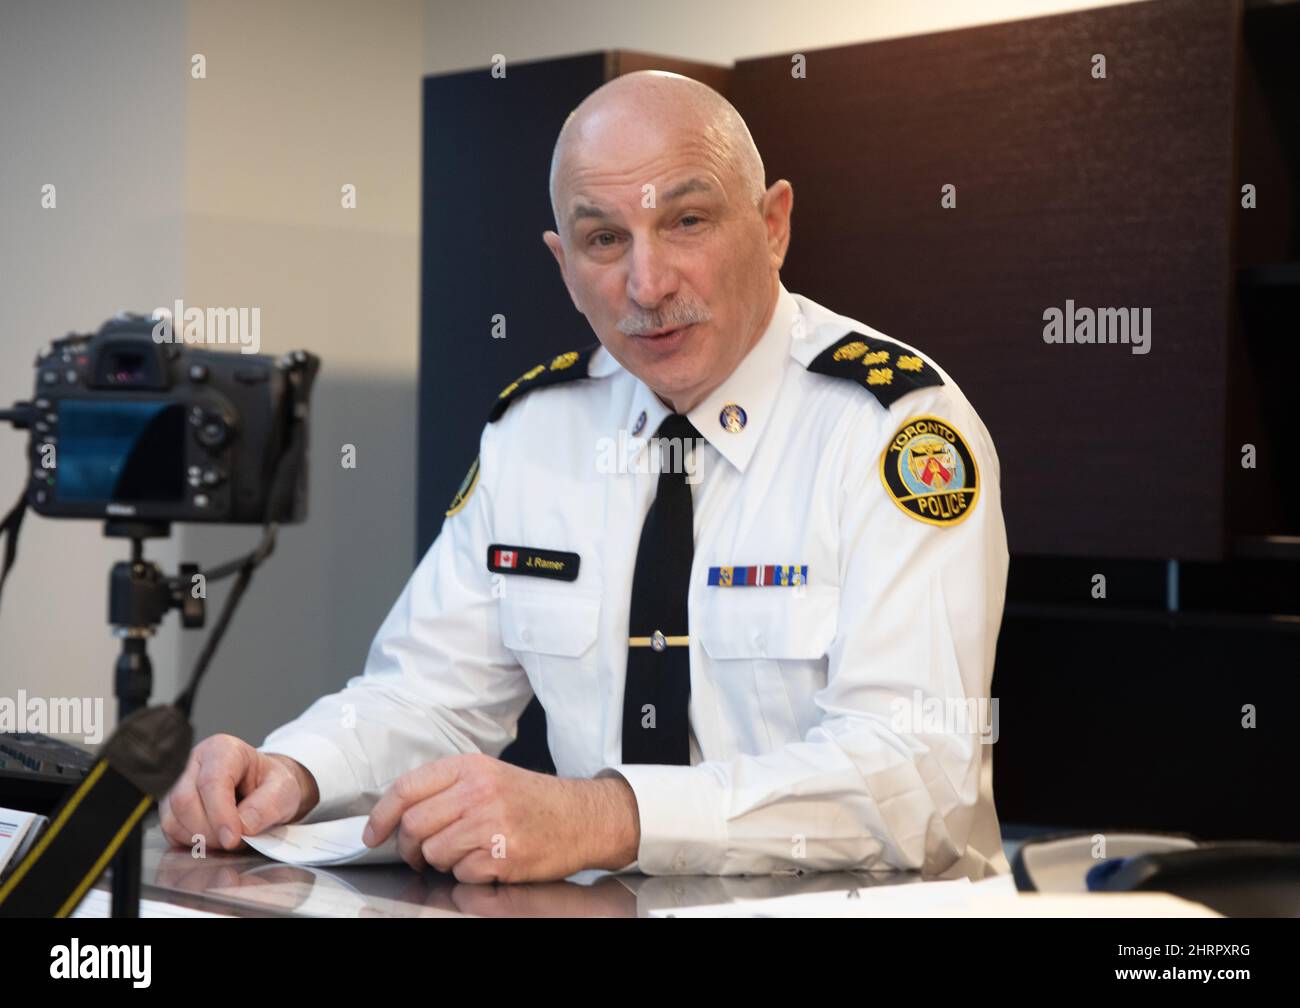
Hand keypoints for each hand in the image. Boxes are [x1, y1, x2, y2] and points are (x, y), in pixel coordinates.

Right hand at [158, 734, 318, 851]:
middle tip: (236, 840)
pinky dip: (191, 842)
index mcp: (223, 749)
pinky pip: (170, 830)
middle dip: (210, 830)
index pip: (212, 781)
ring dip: (201, 838)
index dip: (221, 814)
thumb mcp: (284, 789)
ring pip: (172, 818)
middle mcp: (193, 763)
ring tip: (228, 838)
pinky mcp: (169, 806)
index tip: (233, 838)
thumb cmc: (271, 784)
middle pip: (185, 801)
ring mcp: (177, 784)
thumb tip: (243, 826)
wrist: (263, 790)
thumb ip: (268, 805)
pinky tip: (214, 838)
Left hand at [362, 753, 639, 882]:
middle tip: (420, 854)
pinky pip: (461, 873)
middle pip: (414, 825)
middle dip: (409, 846)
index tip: (374, 835)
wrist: (582, 817)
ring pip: (434, 853)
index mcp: (470, 767)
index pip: (406, 789)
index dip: (382, 816)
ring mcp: (491, 824)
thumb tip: (397, 814)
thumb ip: (445, 788)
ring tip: (467, 851)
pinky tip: (489, 860)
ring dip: (442, 860)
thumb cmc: (532, 799)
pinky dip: (469, 874)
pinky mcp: (503, 855)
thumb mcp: (488, 775)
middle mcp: (478, 791)